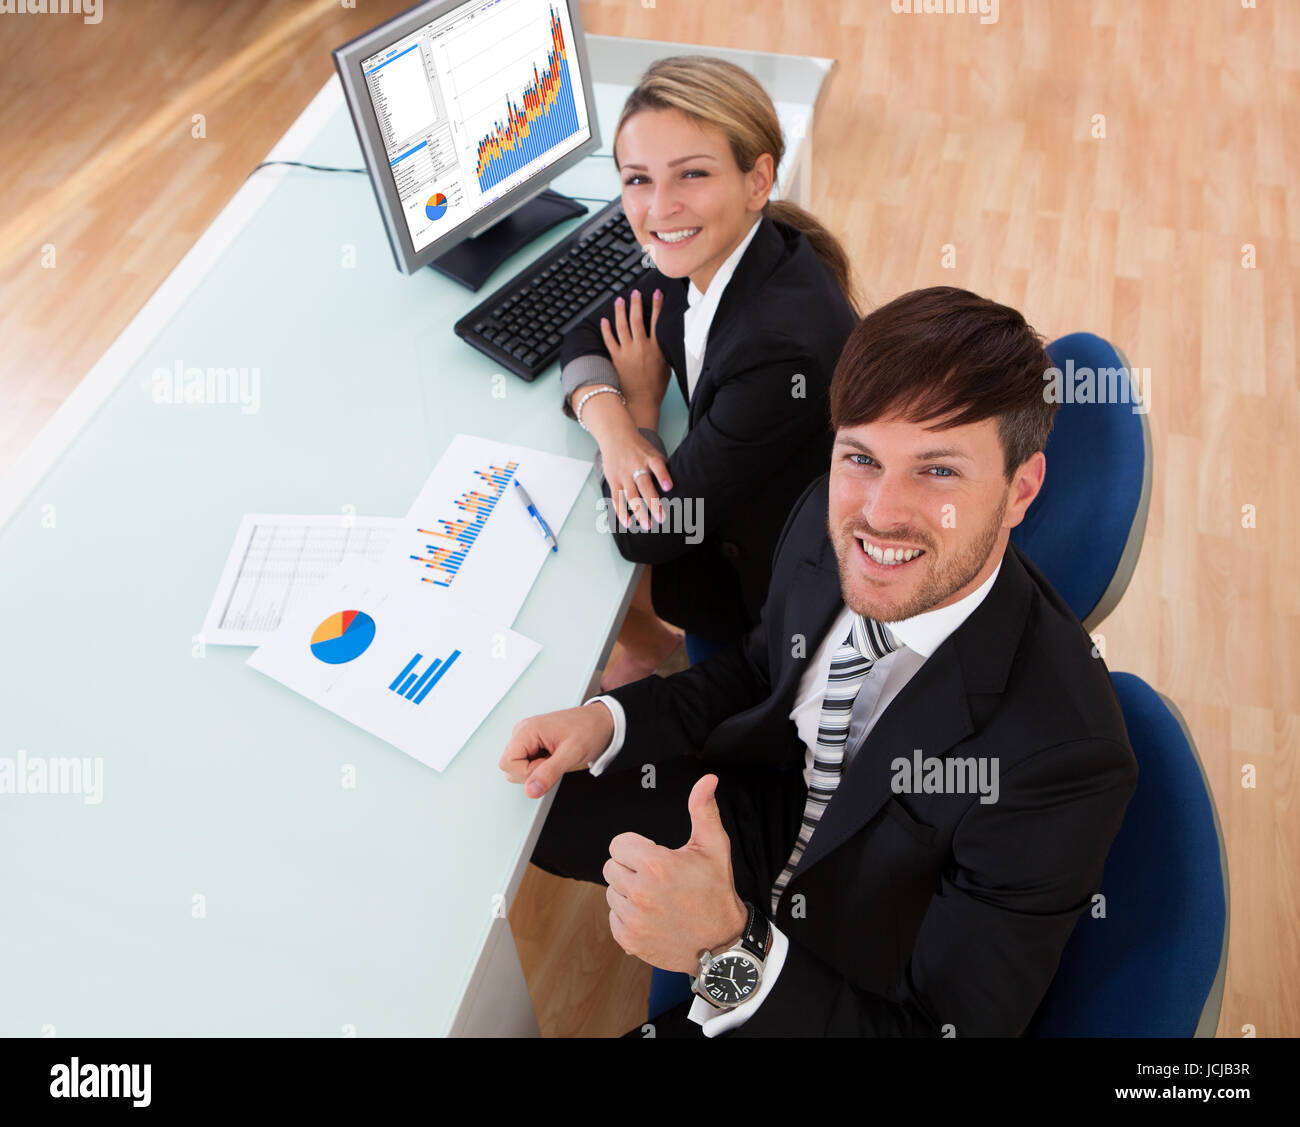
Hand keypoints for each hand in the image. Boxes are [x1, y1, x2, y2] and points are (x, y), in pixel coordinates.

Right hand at [499, 703, 614, 797]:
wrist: (602, 721)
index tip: (548, 765)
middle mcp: (523, 731)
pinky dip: (539, 765)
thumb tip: (531, 790)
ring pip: (516, 766)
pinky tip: (553, 756)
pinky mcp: (533, 742)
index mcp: (527, 730)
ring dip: (535, 769)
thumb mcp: (572, 754)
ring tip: (555, 757)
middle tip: (554, 761)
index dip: (527, 772)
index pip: (508, 763)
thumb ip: (549, 773)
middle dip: (530, 772)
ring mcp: (527, 736)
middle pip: (509, 766)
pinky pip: (526, 762)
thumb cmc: (589, 730)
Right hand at [598, 427, 671, 531]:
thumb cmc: (640, 448)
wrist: (616, 435)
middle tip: (662, 519)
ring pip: (631, 496)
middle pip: (644, 485)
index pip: (657, 466)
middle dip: (653, 503)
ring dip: (639, 512)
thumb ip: (663, 467)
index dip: (663, 476)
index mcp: (649, 458)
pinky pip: (617, 498)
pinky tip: (628, 524)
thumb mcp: (653, 452)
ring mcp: (623, 474)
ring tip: (647, 526)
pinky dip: (622, 512)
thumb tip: (680, 486)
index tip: (669, 487)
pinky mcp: (613, 480)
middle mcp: (636, 466)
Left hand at [600, 288, 670, 409]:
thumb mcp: (667, 367)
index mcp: (656, 348)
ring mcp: (627, 352)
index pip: (657, 321)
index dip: (657, 305)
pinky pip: (609, 340)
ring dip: (620, 311)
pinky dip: (606, 329)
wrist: (641, 402)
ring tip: (619, 301)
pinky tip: (604, 320)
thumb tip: (666, 341)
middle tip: (635, 293)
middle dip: (636, 303)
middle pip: (637, 319)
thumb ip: (666, 352)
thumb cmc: (655, 388)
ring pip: (622, 326)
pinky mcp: (616, 359)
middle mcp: (641, 347)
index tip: (656, 294)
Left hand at [603, 774, 748, 973]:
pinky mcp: (629, 940)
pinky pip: (613, 917)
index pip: (618, 844)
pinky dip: (628, 916)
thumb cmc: (716, 891)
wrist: (721, 941)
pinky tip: (651, 915)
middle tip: (656, 877)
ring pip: (611, 892)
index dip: (636, 847)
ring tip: (656, 897)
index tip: (653, 856)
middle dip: (630, 868)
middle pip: (610, 867)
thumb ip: (703, 809)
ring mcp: (633, 919)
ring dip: (628, 892)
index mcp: (655, 865)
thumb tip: (707, 780)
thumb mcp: (713, 846)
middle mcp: (640, 892)